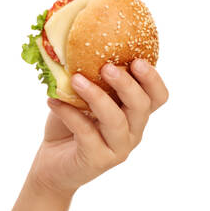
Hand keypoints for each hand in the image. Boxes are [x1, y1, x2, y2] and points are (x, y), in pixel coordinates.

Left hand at [30, 59, 169, 196]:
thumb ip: (88, 79)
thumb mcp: (80, 99)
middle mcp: (133, 131)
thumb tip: (74, 44)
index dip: (153, 79)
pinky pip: (87, 133)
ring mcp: (118, 148)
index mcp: (134, 114)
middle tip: (106, 67)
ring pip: (116, 120)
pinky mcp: (98, 160)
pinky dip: (69, 114)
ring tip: (75, 79)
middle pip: (142, 106)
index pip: (158, 97)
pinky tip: (53, 101)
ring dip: (96, 97)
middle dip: (126, 84)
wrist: (51, 165)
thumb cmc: (69, 127)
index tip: (137, 60)